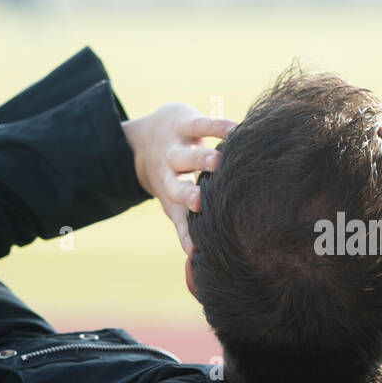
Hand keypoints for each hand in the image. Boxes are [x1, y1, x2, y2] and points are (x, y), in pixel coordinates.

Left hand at [122, 103, 235, 253]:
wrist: (146, 137)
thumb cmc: (171, 176)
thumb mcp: (174, 202)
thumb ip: (185, 226)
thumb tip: (196, 259)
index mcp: (170, 195)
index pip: (178, 217)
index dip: (186, 233)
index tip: (196, 249)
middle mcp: (169, 173)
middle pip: (175, 185)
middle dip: (186, 193)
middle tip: (200, 202)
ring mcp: (175, 148)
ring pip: (185, 155)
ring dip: (199, 159)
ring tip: (218, 161)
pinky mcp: (184, 123)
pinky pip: (201, 124)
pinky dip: (216, 126)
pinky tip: (235, 129)